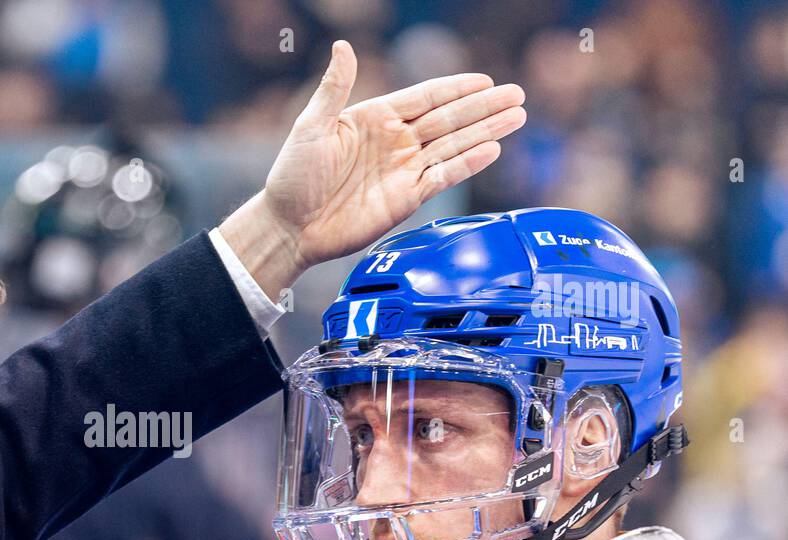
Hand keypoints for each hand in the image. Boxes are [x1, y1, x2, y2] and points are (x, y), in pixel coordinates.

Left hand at [221, 40, 526, 300]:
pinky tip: (491, 150)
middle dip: (482, 107)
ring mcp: (404, 170)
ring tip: (516, 116)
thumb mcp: (311, 127)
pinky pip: (443, 177)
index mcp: (376, 118)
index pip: (425, 97)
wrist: (290, 226)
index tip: (485, 80)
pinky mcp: (406, 198)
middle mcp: (396, 142)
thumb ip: (334, 88)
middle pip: (448, 119)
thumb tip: (343, 45)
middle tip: (516, 94)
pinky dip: (467, 164)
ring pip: (453, 146)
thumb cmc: (293, 176)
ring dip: (485, 131)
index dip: (456, 88)